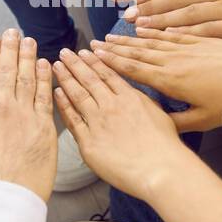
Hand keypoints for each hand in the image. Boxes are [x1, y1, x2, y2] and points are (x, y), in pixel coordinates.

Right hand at [0, 28, 56, 199]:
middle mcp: (2, 107)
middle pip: (7, 69)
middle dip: (10, 47)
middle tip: (13, 32)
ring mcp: (26, 117)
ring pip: (29, 78)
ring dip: (29, 57)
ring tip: (29, 42)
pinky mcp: (45, 130)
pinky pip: (46, 97)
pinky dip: (46, 78)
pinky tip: (46, 66)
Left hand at [52, 48, 192, 198]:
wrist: (159, 169)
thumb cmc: (165, 147)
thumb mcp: (158, 114)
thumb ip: (143, 102)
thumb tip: (134, 97)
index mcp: (130, 98)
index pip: (108, 74)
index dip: (94, 62)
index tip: (85, 52)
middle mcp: (112, 106)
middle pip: (89, 79)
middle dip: (75, 64)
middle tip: (64, 52)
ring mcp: (98, 122)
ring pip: (77, 94)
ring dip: (65, 78)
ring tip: (56, 66)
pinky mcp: (89, 141)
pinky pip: (72, 119)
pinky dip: (63, 104)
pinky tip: (56, 93)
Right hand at [93, 28, 221, 131]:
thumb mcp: (206, 119)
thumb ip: (177, 120)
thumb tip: (156, 123)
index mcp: (172, 80)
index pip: (134, 69)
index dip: (112, 63)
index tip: (94, 57)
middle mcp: (176, 60)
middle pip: (138, 52)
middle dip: (115, 48)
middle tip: (94, 44)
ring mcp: (189, 47)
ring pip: (153, 41)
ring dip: (131, 38)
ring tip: (113, 34)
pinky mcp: (202, 39)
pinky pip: (172, 33)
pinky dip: (156, 30)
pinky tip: (147, 28)